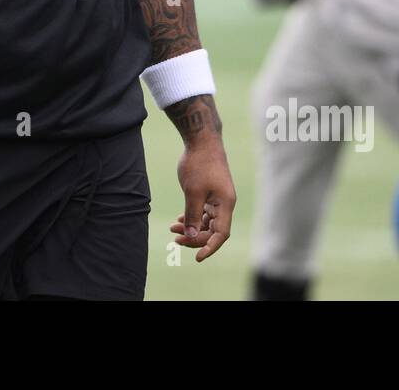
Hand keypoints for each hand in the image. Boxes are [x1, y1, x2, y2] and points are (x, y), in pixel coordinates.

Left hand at [170, 138, 235, 261]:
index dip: (210, 248)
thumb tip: (192, 237)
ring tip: (173, 230)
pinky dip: (192, 218)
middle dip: (195, 238)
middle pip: (213, 231)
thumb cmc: (199, 164)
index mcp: (225, 204)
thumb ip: (193, 216)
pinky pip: (203, 213)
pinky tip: (179, 220)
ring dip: (192, 228)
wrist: (201, 140)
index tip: (198, 258)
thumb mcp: (192, 192)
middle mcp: (224, 204)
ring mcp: (218, 199)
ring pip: (207, 222)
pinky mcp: (210, 193)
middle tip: (176, 239)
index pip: (221, 234)